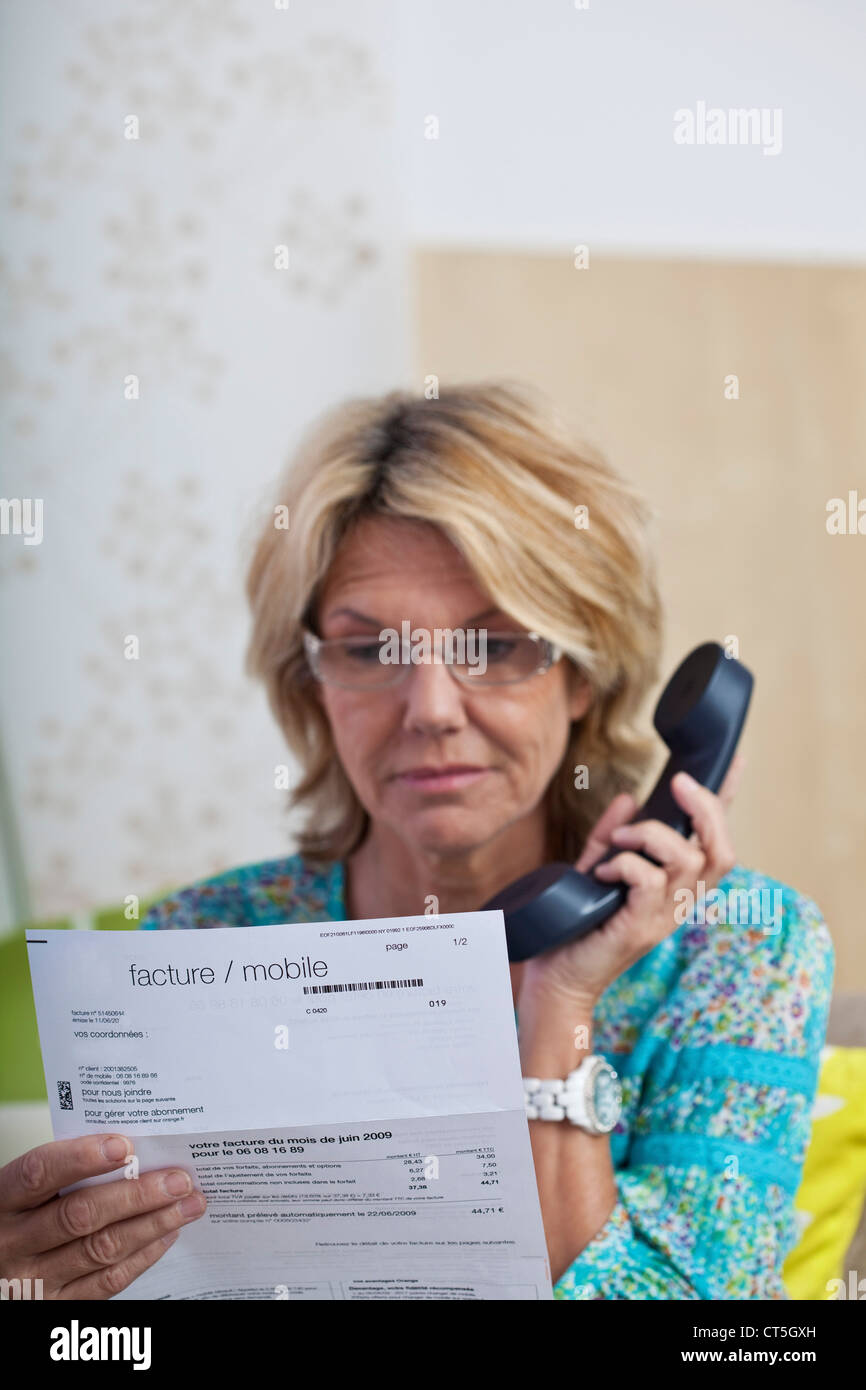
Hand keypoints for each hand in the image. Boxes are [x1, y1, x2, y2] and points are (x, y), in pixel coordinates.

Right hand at [0, 1133, 205, 1298]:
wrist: (0, 1265)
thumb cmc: (23, 1214)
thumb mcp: (29, 1191)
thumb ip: (67, 1172)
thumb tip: (132, 1151)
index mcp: (4, 1200)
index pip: (39, 1173)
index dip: (81, 1158)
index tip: (124, 1146)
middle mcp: (13, 1243)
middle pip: (80, 1216)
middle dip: (137, 1195)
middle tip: (178, 1180)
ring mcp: (34, 1280)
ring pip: (101, 1249)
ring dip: (153, 1224)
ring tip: (188, 1204)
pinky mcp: (57, 1305)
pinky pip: (107, 1282)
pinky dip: (143, 1255)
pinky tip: (167, 1234)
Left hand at [518, 754, 745, 1013]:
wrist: (556, 981)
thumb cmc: (576, 927)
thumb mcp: (594, 870)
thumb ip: (612, 837)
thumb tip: (628, 797)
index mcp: (676, 888)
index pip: (714, 843)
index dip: (727, 803)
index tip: (736, 763)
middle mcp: (679, 903)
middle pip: (721, 850)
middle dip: (706, 808)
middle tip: (677, 782)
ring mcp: (664, 918)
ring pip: (687, 859)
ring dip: (651, 835)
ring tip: (620, 841)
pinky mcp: (640, 928)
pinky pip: (650, 880)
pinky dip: (625, 863)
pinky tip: (602, 872)